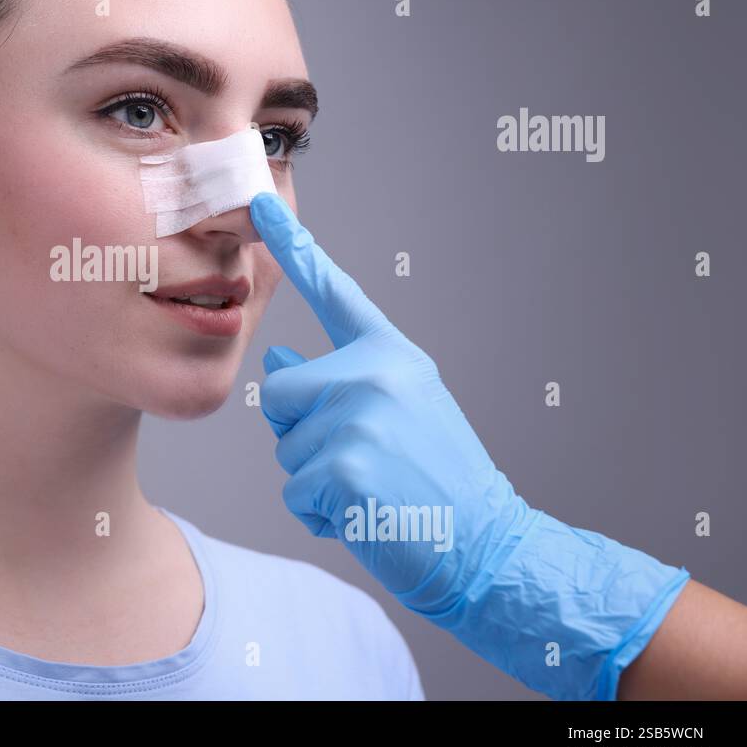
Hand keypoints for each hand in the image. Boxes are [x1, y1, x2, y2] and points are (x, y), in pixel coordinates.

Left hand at [249, 191, 689, 699]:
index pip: (336, 292)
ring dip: (316, 478)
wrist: (486, 545)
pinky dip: (322, 514)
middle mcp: (376, 374)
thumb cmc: (439, 480)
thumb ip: (343, 380)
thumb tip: (279, 357)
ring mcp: (359, 419)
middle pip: (284, 390)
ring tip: (373, 489)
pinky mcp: (344, 468)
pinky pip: (296, 490)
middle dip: (304, 432)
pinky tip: (367, 516)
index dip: (295, 245)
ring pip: (286, 446)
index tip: (260, 201)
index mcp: (392, 354)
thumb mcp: (402, 411)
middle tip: (363, 460)